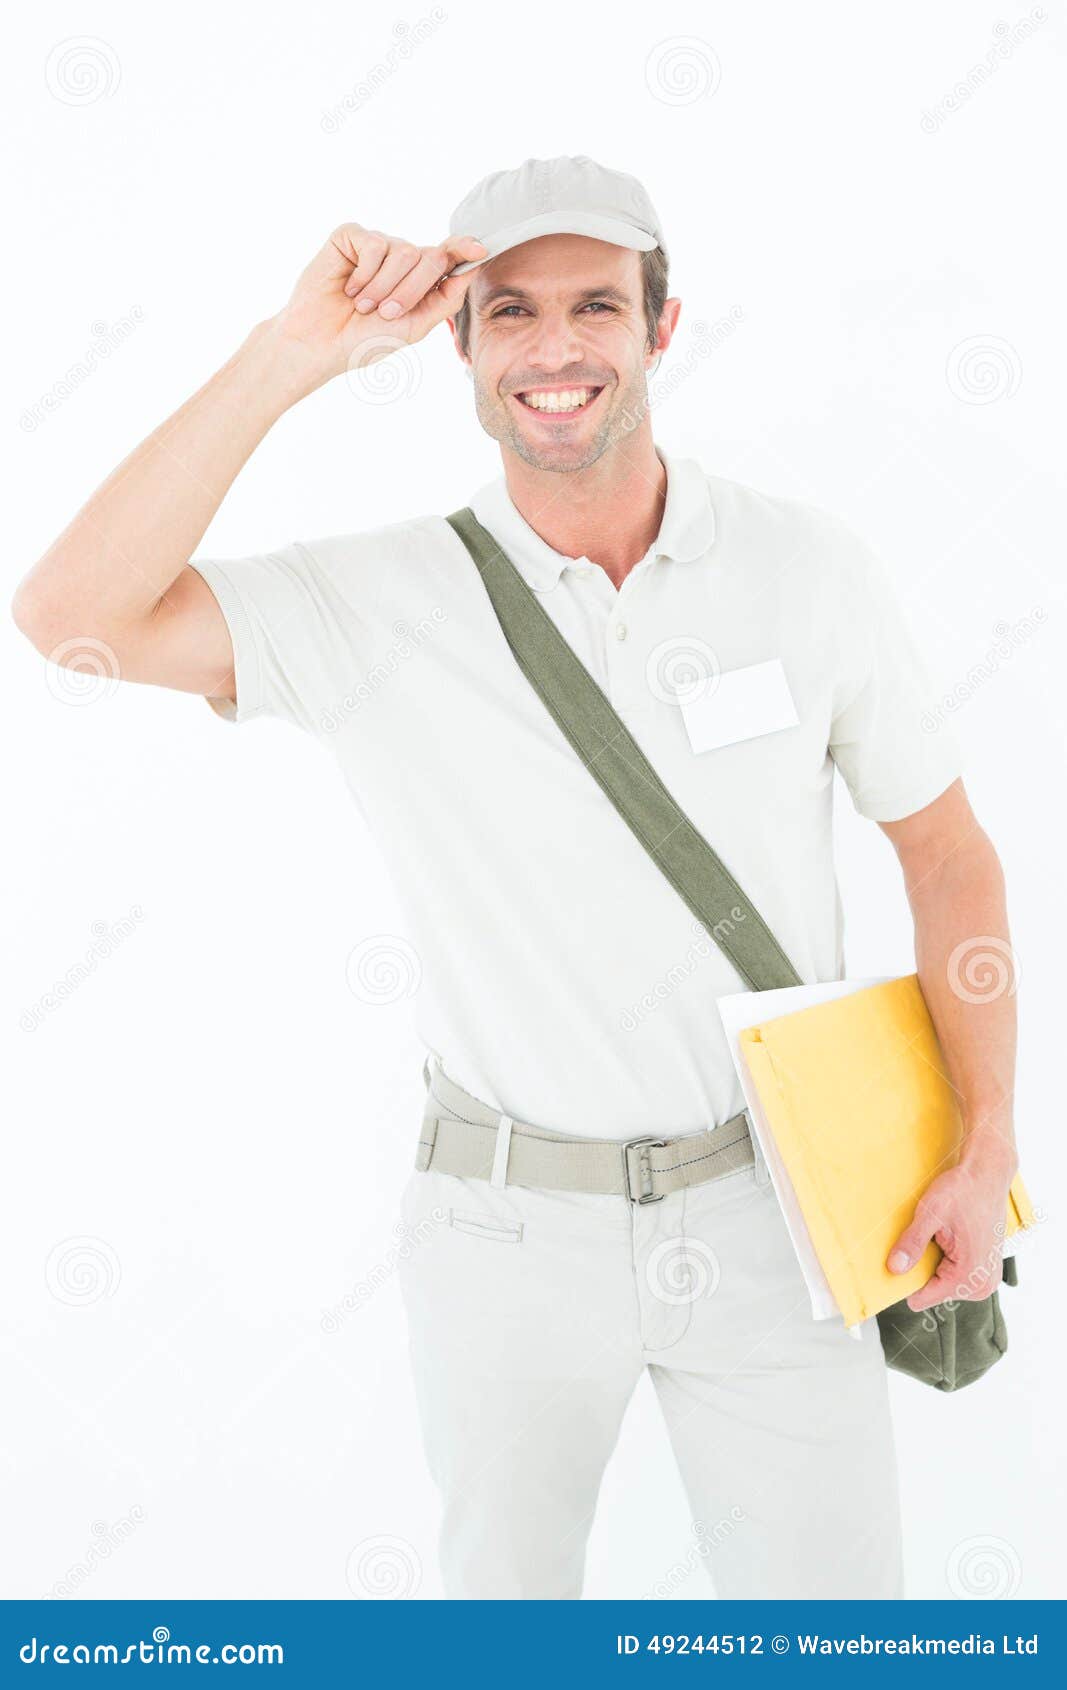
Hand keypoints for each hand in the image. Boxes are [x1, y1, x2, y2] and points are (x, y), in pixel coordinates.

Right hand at [267, 223, 487, 388]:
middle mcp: (400, 258)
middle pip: (430, 257)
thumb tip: (472, 268)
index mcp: (419, 279)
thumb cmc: (364, 340)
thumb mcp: (414, 327)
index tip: (480, 249)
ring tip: (364, 305)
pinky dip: (364, 273)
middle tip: (385, 314)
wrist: (320, 344)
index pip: (448, 256)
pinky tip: (349, 288)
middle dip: (411, 291)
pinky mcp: (350, 237)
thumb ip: (445, 298)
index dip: (464, 249)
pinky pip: (373, 244)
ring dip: (384, 287)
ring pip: (403, 251)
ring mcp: (376, 245)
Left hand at [886, 1149, 1015, 1311]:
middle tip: (931, 1237)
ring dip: (936, 1262)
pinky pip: (955, 1275)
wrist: (988, 1175)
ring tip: (943, 1235)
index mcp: (968, 1276)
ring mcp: (986, 1280)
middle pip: (933, 1291)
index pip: (922, 1298)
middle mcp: (982, 1286)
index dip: (907, 1279)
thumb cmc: (963, 1190)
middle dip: (924, 1267)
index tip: (902, 1259)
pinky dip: (947, 1259)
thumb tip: (894, 1268)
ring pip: (943, 1283)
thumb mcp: (931, 1213)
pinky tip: (950, 1238)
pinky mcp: (986, 1271)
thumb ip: (912, 1243)